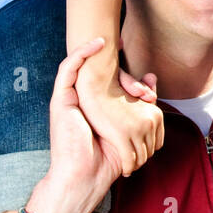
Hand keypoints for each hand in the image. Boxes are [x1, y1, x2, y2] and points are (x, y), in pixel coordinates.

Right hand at [31, 38, 147, 212]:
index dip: (115, 63)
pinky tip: (95, 44)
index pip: (103, 80)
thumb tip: (152, 89)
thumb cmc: (109, 156)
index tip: (127, 48)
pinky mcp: (60, 99)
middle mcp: (79, 101)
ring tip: (107, 38)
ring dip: (91, 50)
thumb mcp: (130, 126)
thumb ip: (139, 108)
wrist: (86, 174)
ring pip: (79, 67)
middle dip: (107, 55)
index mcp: (93, 108)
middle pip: (93, 73)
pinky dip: (80, 53)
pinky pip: (67, 69)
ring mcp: (68, 99)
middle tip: (120, 41)